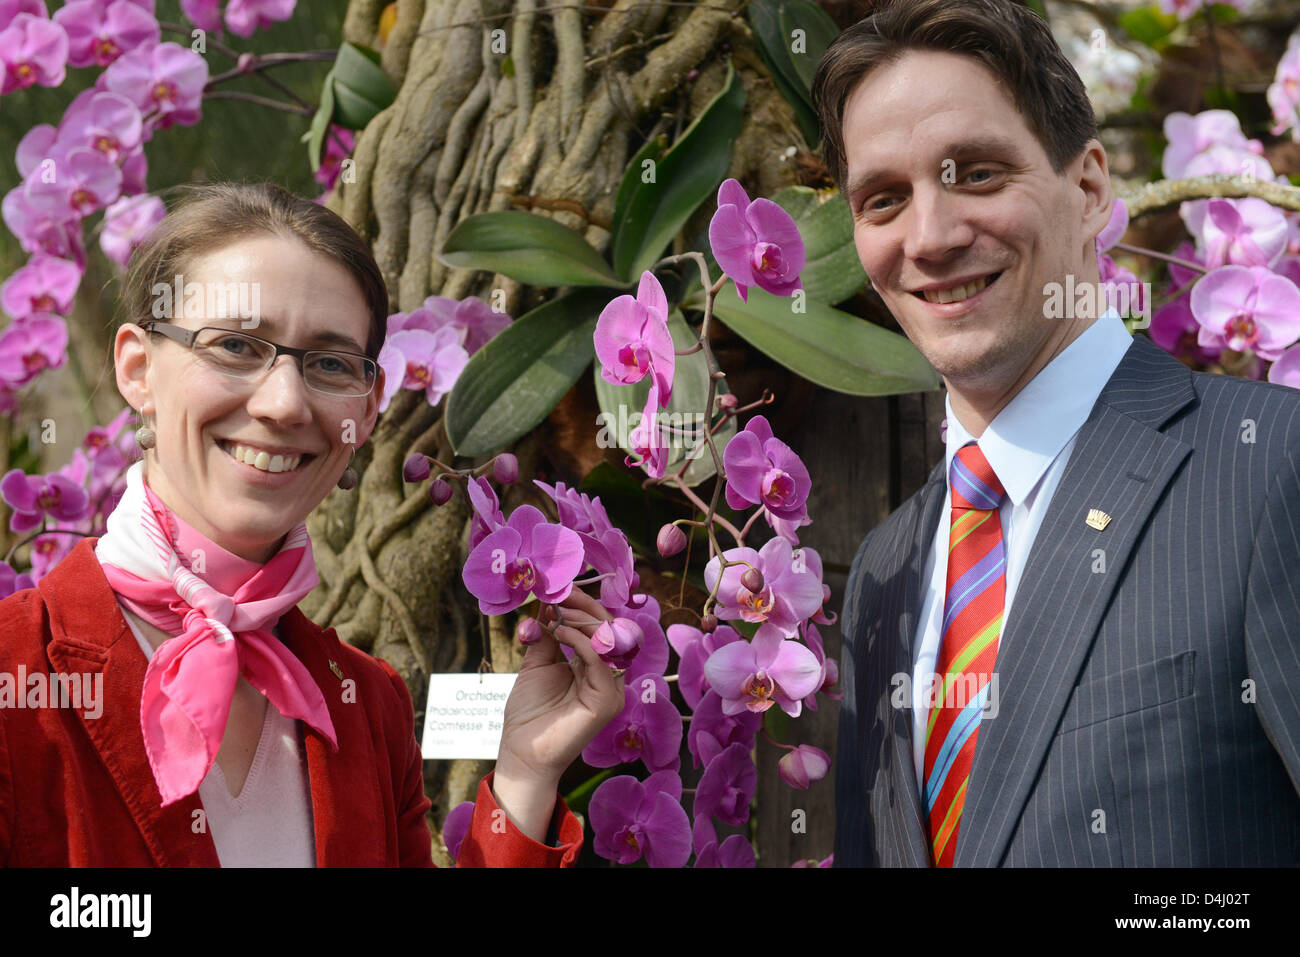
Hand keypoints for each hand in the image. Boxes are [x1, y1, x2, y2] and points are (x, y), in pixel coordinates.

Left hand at [491, 588, 625, 840]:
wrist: (522, 751)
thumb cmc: (530, 713)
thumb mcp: (537, 663)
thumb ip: (546, 635)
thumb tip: (548, 602)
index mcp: (595, 665)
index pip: (600, 626)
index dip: (583, 604)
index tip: (560, 587)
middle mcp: (609, 675)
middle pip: (609, 628)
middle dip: (584, 605)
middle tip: (559, 592)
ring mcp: (612, 689)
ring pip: (608, 640)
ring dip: (581, 618)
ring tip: (556, 612)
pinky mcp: (607, 701)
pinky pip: (599, 660)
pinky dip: (579, 640)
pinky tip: (557, 631)